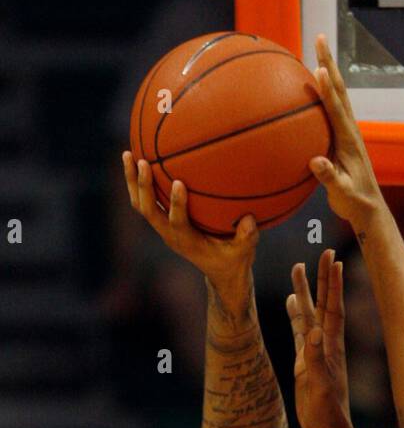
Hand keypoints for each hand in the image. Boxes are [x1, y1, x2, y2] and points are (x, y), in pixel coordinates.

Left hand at [121, 153, 257, 298]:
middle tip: (142, 162)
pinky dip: (139, 181)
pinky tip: (141, 157)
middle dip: (143, 186)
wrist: (220, 274)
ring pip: (140, 204)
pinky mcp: (163, 220)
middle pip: (147, 210)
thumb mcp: (244, 253)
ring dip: (132, 181)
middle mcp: (170, 234)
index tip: (177, 183)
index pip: (177, 222)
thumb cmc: (233, 261)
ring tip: (128, 153)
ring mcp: (163, 227)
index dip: (175, 204)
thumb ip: (247, 237)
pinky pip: (146, 200)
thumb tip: (250, 219)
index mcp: (187, 242)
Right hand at [287, 250, 352, 427]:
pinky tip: (291, 301)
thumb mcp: (321, 385)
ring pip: (308, 314)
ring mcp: (315, 351)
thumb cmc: (327, 412)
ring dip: (304, 293)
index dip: (333, 284)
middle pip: (322, 304)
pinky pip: (299, 331)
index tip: (333, 258)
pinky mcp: (305, 361)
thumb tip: (314, 332)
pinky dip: (295, 315)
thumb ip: (316, 359)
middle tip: (322, 251)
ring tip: (297, 268)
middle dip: (321, 279)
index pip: (332, 308)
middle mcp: (325, 344)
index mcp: (331, 346)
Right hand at [310, 34, 384, 233]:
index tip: (319, 68)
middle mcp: (350, 130)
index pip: (337, 109)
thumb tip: (316, 162)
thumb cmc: (354, 202)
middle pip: (339, 90)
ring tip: (317, 48)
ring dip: (328, 70)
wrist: (368, 208)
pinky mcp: (342, 136)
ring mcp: (347, 131)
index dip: (328, 89)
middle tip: (320, 38)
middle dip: (329, 63)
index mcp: (349, 141)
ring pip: (337, 94)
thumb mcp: (341, 193)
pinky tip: (311, 83)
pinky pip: (331, 107)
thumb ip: (330, 177)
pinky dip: (323, 90)